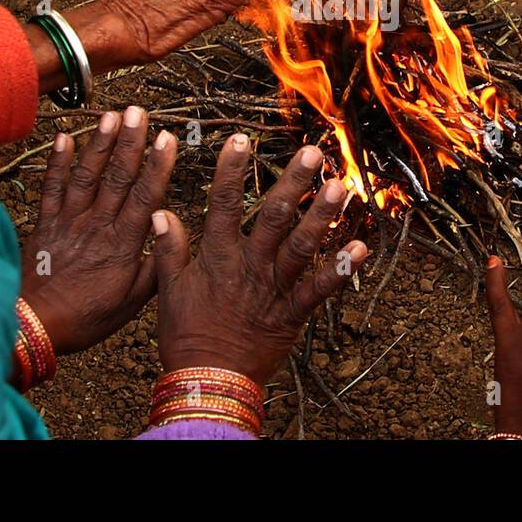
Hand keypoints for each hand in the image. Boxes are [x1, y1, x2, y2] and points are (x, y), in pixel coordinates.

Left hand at [20, 108, 176, 354]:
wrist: (34, 328)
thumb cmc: (86, 318)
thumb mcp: (132, 303)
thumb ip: (155, 267)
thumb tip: (172, 232)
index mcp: (123, 244)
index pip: (144, 197)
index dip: (156, 166)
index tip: (167, 138)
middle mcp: (96, 226)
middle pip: (117, 177)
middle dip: (130, 142)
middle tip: (139, 111)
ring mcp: (68, 222)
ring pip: (86, 176)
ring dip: (99, 143)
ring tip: (110, 115)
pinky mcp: (44, 224)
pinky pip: (50, 188)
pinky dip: (57, 162)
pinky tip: (64, 137)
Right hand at [150, 137, 368, 385]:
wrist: (208, 382)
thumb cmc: (187, 337)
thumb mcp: (168, 290)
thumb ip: (168, 248)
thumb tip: (160, 212)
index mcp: (217, 256)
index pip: (222, 204)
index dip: (231, 170)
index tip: (240, 140)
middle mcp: (248, 266)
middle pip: (272, 216)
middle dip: (292, 182)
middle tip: (311, 153)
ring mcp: (273, 288)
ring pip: (301, 246)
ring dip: (322, 215)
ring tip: (341, 187)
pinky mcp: (293, 312)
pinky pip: (320, 289)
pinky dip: (341, 269)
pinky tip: (361, 247)